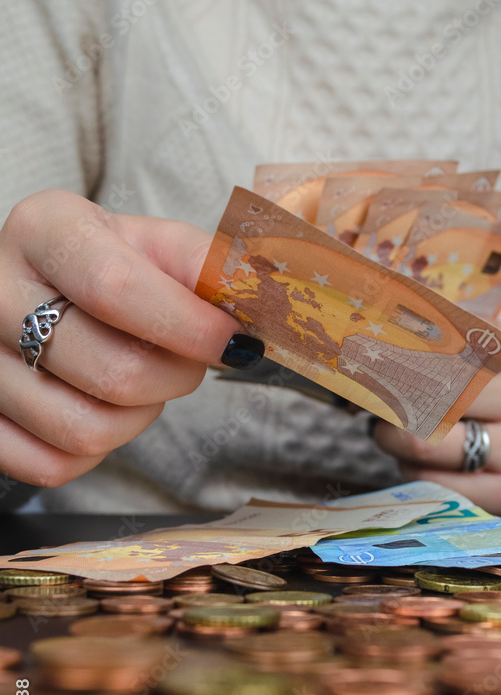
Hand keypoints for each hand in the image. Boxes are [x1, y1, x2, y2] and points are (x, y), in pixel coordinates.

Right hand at [0, 190, 259, 487]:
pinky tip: (104, 409)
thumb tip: (262, 297)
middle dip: (176, 375)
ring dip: (139, 417)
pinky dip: (96, 451)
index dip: (188, 326)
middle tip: (189, 358)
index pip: (115, 289)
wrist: (44, 290)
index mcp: (43, 229)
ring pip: (84, 429)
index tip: (234, 342)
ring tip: (145, 382)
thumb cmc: (110, 267)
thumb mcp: (156, 244)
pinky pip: (50, 465)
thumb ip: (208, 265)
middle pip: (112, 371)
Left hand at [373, 322, 500, 516]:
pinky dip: (411, 470)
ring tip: (389, 432)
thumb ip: (440, 338)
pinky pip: (433, 481)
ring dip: (391, 438)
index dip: (396, 349)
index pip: (444, 340)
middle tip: (370, 399)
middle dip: (387, 398)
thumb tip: (378, 329)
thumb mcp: (489, 357)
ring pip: (423, 442)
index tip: (365, 354)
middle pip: (429, 393)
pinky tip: (419, 462)